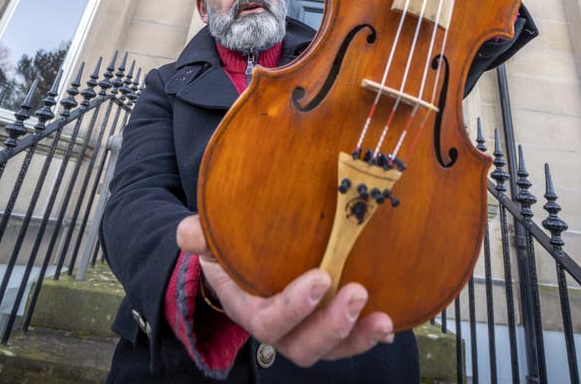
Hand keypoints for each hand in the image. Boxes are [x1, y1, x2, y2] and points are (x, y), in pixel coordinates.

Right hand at [176, 215, 393, 366]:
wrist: (245, 261)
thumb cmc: (231, 251)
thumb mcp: (214, 241)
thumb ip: (201, 237)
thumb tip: (188, 233)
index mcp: (250, 309)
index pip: (269, 322)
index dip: (294, 308)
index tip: (320, 279)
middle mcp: (282, 328)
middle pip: (304, 346)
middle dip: (332, 326)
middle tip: (357, 293)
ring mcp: (308, 329)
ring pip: (332, 348)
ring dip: (358, 338)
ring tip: (382, 319)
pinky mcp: (331, 322)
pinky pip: (352, 339)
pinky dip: (371, 335)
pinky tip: (392, 324)